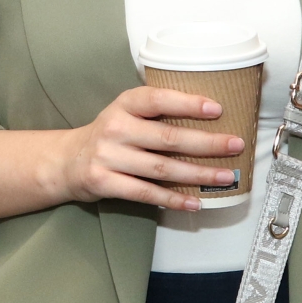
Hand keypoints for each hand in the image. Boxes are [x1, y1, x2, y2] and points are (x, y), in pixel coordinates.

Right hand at [42, 85, 245, 211]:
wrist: (66, 160)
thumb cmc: (109, 135)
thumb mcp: (125, 113)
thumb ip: (156, 113)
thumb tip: (209, 118)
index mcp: (124, 105)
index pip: (157, 100)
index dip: (187, 104)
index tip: (217, 109)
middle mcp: (115, 128)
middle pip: (167, 138)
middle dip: (206, 143)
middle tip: (235, 145)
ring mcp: (108, 157)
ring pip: (162, 169)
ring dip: (198, 175)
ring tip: (225, 177)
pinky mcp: (105, 183)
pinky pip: (146, 193)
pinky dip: (174, 200)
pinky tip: (196, 202)